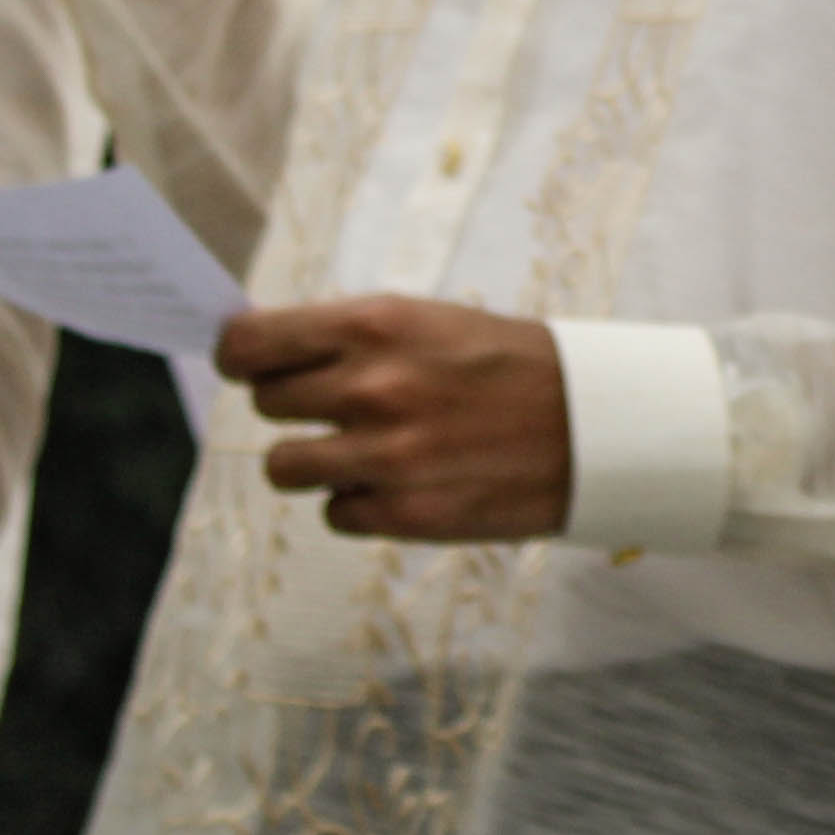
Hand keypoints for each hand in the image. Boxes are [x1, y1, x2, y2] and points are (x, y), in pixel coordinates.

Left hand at [219, 298, 571, 541]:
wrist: (595, 427)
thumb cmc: (506, 365)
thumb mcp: (427, 320)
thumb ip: (345, 335)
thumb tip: (256, 351)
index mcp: (373, 325)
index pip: (247, 346)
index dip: (239, 357)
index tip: (249, 365)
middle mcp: (372, 387)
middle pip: (265, 405)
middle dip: (295, 407)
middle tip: (342, 406)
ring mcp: (386, 455)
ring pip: (284, 468)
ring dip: (313, 461)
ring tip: (361, 451)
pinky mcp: (405, 514)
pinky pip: (334, 513)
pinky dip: (358, 503)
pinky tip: (401, 483)